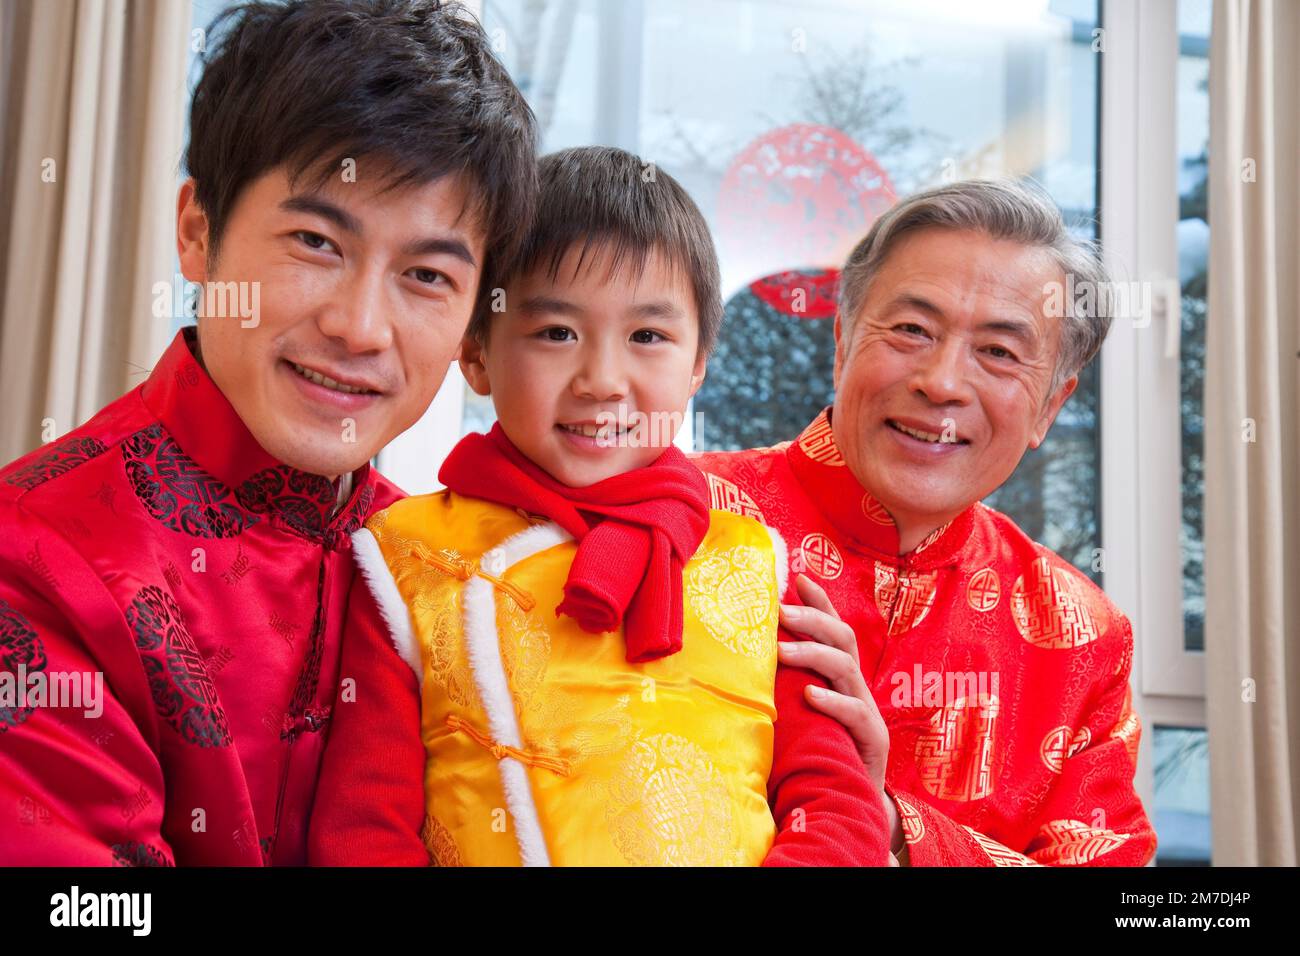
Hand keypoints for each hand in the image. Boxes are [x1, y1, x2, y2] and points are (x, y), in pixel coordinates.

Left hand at [776, 574, 890, 795]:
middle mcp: (856, 687)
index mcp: (840, 677)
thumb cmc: (817, 753)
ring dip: (813, 654)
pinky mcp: (872, 739)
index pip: (833, 629)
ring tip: (781, 651)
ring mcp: (867, 711)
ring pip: (847, 668)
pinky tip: (809, 695)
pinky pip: (855, 713)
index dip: (820, 602)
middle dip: (813, 619)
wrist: (851, 802)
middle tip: (780, 612)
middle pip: (842, 638)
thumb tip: (744, 659)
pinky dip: (832, 701)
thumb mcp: (799, 713)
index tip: (798, 577)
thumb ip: (784, 686)